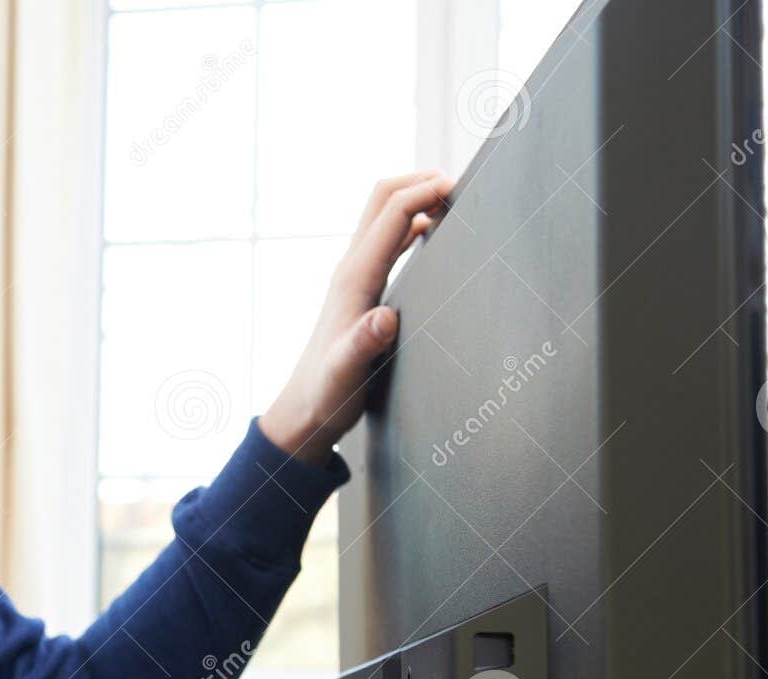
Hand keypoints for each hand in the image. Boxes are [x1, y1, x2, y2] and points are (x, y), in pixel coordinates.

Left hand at [258, 171, 453, 466]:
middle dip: (419, 181)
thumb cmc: (328, 393)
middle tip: (460, 185)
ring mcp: (356, 277)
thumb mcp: (346, 371)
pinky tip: (433, 235)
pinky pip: (389, 242)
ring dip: (417, 199)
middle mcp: (352, 269)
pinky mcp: (362, 289)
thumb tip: (384, 318)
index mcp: (354, 278)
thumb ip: (363, 344)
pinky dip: (413, 226)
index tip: (460, 188)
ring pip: (386, 217)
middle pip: (383, 200)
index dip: (425, 191)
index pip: (392, 213)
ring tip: (455, 202)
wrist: (306, 409)